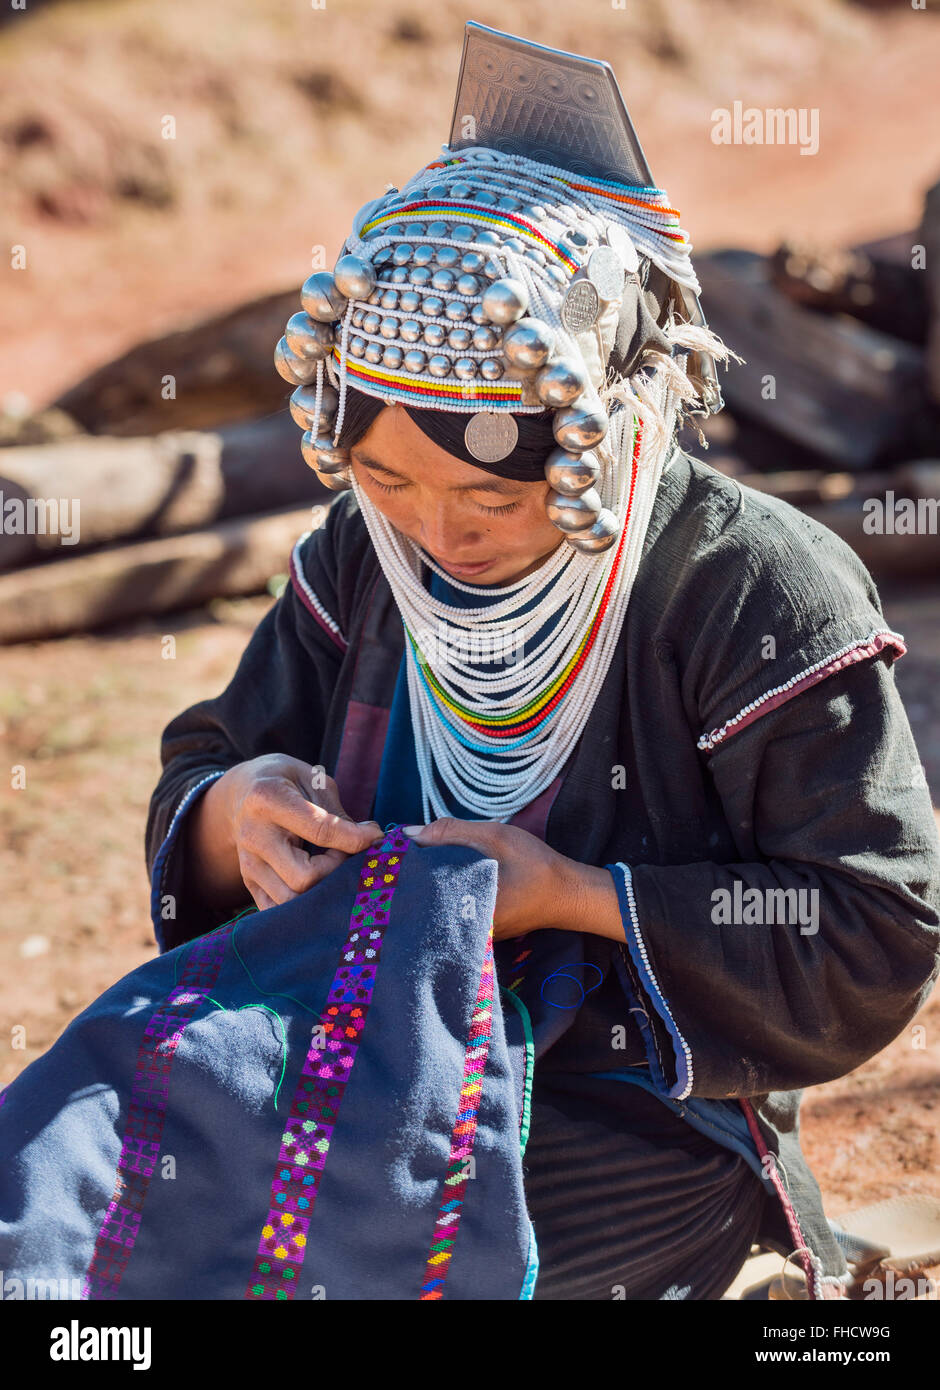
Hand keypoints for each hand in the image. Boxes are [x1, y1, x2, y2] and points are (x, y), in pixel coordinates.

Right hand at [198, 754, 384, 911]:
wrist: (242, 792)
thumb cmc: (286, 781)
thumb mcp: (313, 781)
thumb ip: (337, 814)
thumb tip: (370, 841)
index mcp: (268, 799)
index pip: (320, 831)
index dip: (355, 839)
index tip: (376, 836)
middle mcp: (253, 836)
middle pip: (304, 877)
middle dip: (337, 869)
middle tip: (347, 851)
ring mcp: (248, 864)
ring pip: (291, 901)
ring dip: (322, 888)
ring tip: (331, 864)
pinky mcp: (249, 882)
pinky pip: (277, 909)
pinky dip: (303, 903)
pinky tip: (317, 881)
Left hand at [400, 817, 578, 939]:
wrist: (567, 894)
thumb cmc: (535, 865)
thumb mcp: (495, 837)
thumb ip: (452, 832)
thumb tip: (410, 832)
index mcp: (463, 907)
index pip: (417, 888)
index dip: (406, 866)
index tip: (399, 849)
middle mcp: (462, 927)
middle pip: (423, 899)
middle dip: (416, 875)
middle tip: (413, 854)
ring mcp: (470, 933)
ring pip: (436, 904)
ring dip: (431, 883)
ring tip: (428, 863)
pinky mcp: (477, 932)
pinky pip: (450, 909)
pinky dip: (447, 892)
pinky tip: (448, 876)